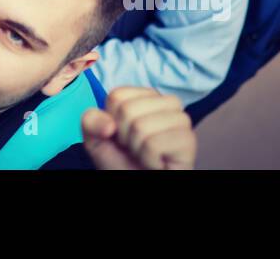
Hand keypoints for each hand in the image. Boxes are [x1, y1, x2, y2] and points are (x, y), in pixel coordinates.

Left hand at [81, 86, 195, 169]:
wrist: (137, 183)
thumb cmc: (122, 162)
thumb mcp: (96, 139)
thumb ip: (91, 121)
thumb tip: (108, 124)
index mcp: (146, 96)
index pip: (117, 96)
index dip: (112, 120)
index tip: (122, 135)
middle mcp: (167, 103)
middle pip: (128, 110)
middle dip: (125, 136)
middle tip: (136, 148)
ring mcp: (181, 120)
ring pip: (141, 126)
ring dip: (137, 149)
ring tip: (146, 155)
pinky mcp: (188, 140)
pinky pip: (153, 144)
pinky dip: (148, 159)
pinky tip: (157, 163)